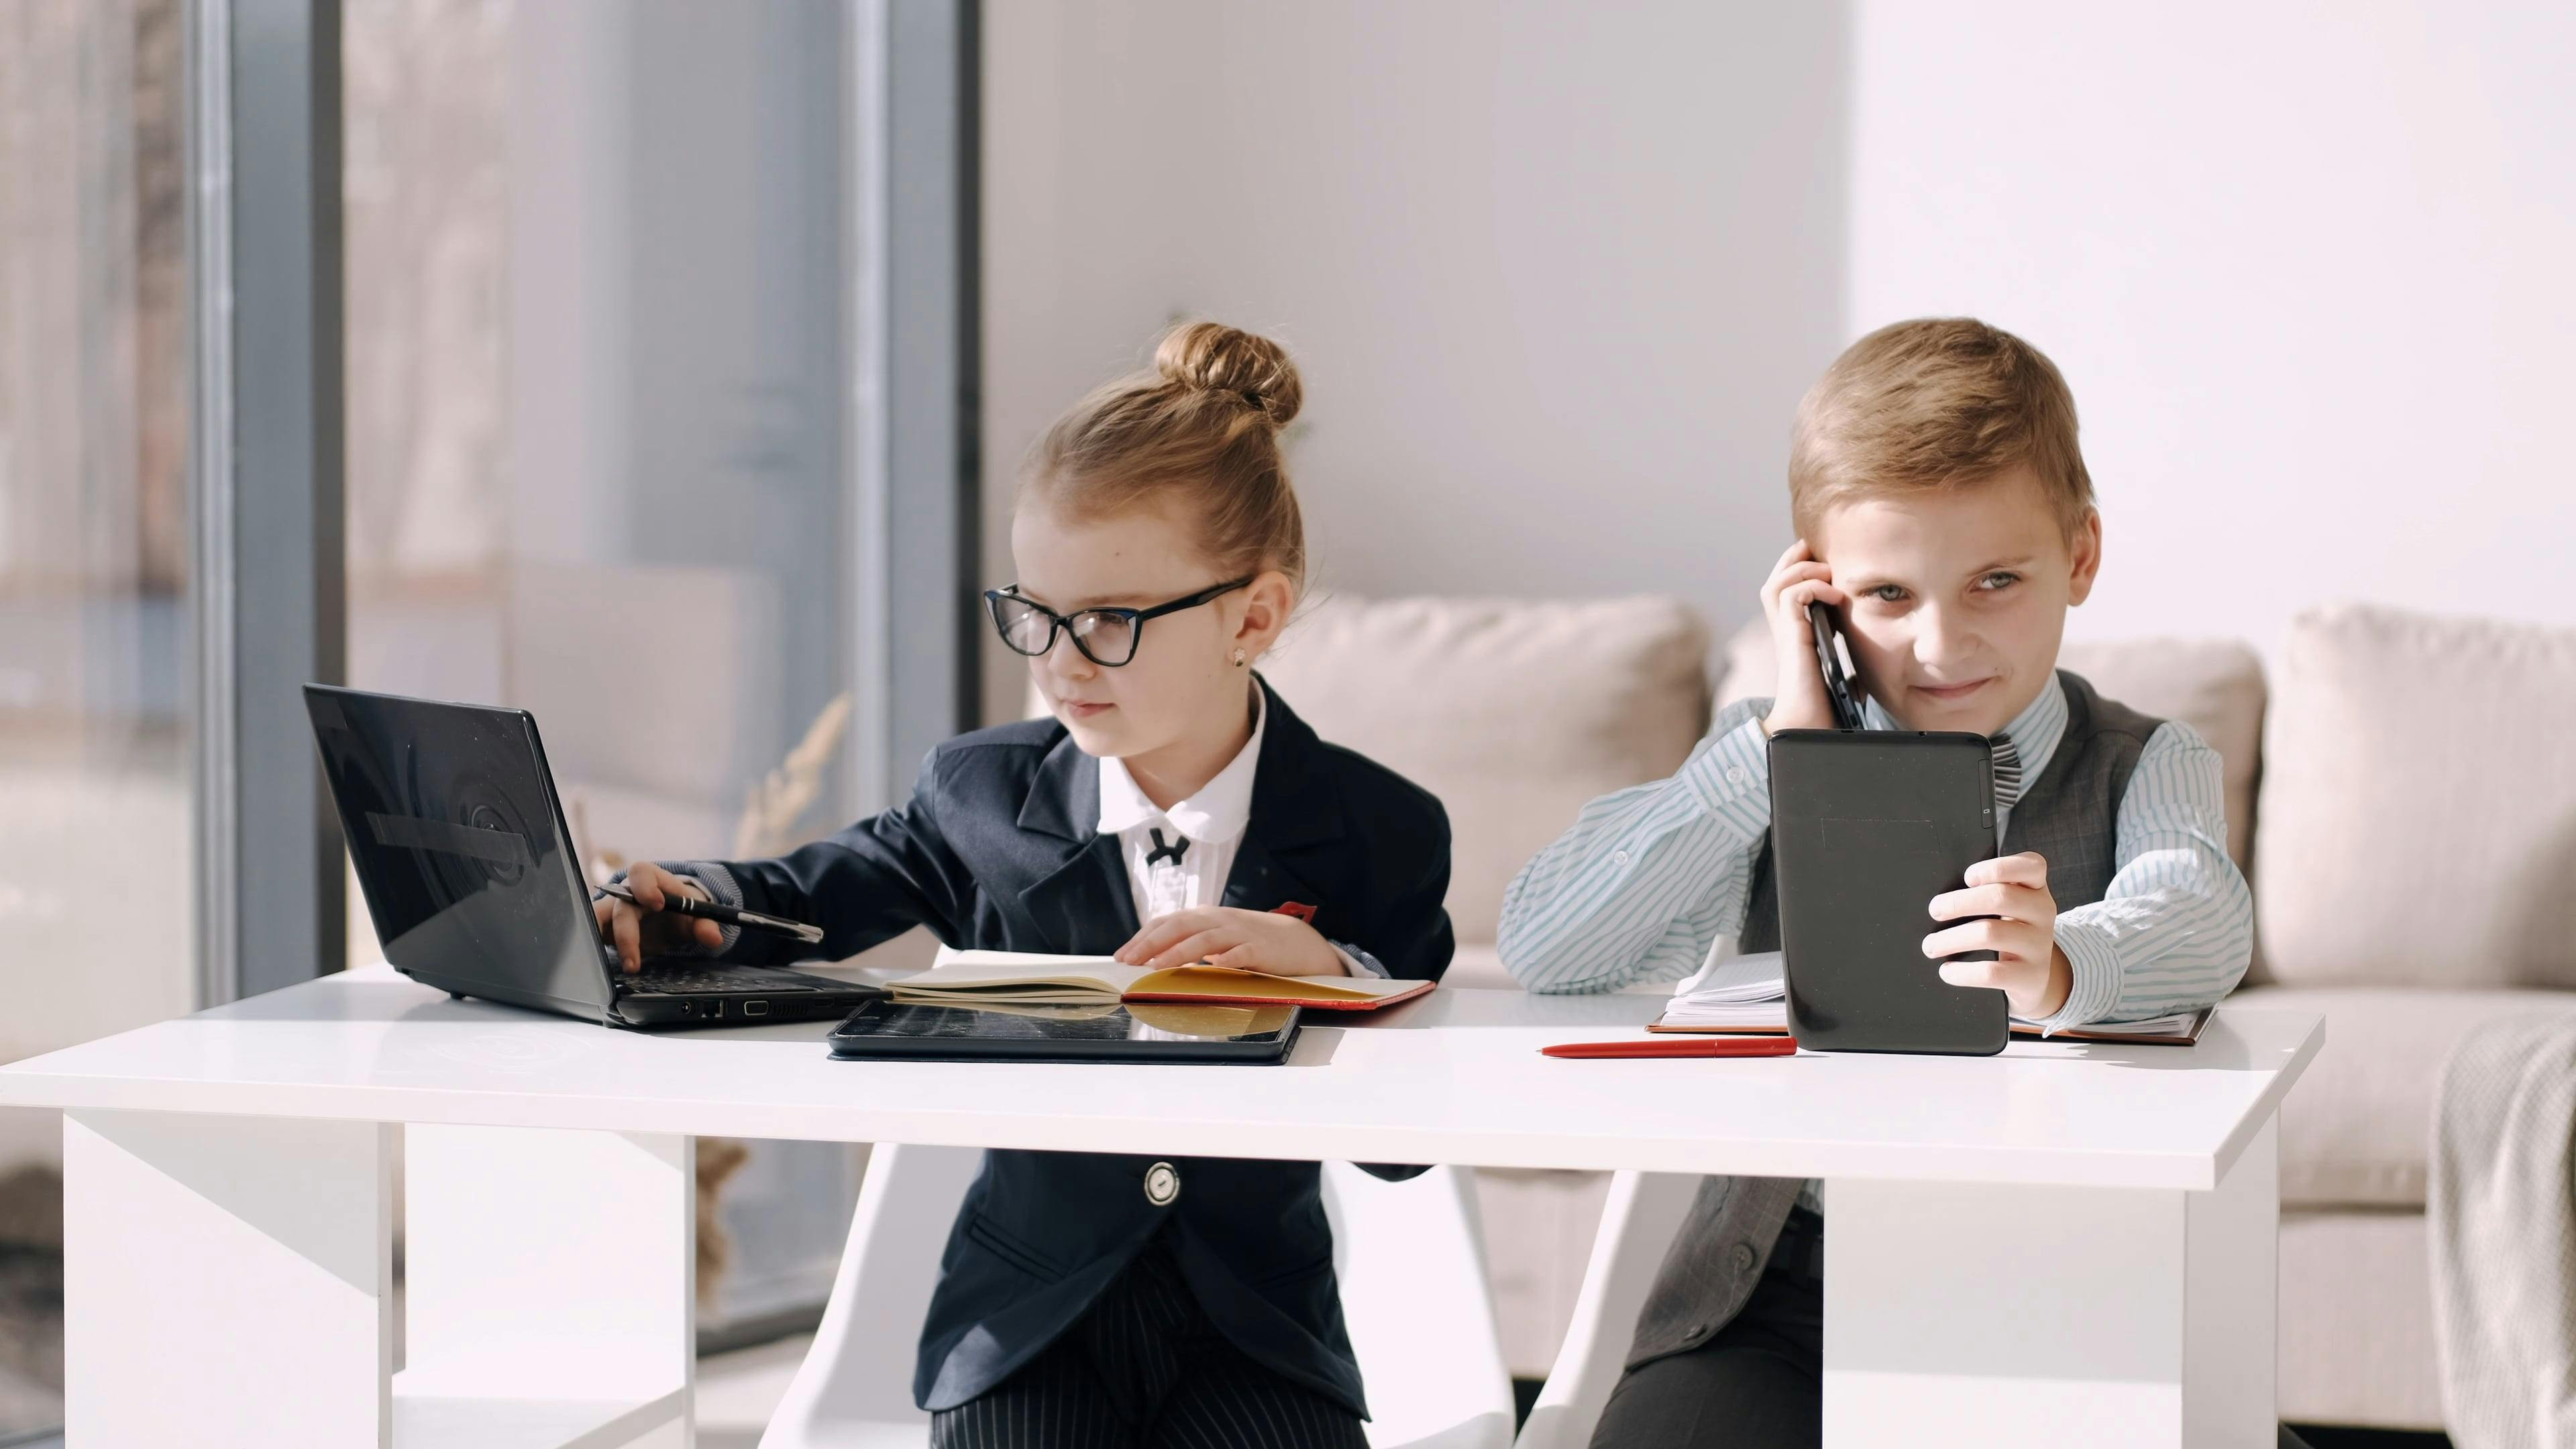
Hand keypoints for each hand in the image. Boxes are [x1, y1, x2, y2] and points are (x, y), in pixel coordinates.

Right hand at [591, 860, 722, 973]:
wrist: (670, 914)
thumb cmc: (680, 907)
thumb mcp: (696, 912)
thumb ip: (705, 924)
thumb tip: (714, 938)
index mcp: (651, 879)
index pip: (641, 873)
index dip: (647, 887)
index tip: (658, 904)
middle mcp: (627, 892)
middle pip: (620, 906)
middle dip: (626, 935)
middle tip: (634, 962)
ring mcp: (612, 909)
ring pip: (597, 918)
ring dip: (604, 943)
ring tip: (615, 967)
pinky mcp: (604, 926)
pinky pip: (592, 932)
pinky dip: (592, 946)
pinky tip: (596, 965)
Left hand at [1114, 907, 1347, 975]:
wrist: (1295, 941)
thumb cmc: (1250, 942)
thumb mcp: (1216, 938)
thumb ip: (1189, 943)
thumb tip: (1154, 957)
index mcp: (1205, 917)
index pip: (1167, 922)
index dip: (1143, 937)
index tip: (1122, 956)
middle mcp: (1218, 921)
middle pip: (1180, 926)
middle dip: (1152, 943)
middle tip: (1130, 961)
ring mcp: (1239, 934)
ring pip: (1205, 939)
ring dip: (1179, 952)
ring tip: (1157, 966)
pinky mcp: (1260, 950)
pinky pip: (1241, 954)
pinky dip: (1227, 959)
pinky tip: (1215, 967)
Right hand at [1757, 539, 1852, 736]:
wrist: (1810, 726)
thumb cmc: (1827, 708)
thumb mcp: (1844, 679)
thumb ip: (1851, 668)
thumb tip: (1868, 672)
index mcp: (1796, 635)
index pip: (1789, 590)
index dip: (1804, 571)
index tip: (1832, 564)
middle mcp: (1786, 630)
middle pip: (1776, 579)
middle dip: (1797, 559)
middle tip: (1823, 552)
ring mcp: (1786, 632)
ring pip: (1777, 582)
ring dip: (1804, 569)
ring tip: (1830, 572)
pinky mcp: (1791, 636)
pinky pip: (1791, 595)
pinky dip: (1812, 585)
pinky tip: (1835, 595)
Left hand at [1923, 851, 2072, 1018]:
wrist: (2031, 974)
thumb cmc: (2006, 929)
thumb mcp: (2005, 906)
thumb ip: (1984, 892)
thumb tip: (1939, 900)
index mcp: (2035, 887)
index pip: (2031, 866)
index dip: (1998, 868)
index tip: (1967, 877)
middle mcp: (2042, 912)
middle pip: (2001, 897)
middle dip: (1960, 902)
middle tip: (1934, 910)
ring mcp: (2039, 944)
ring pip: (1992, 934)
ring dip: (1952, 939)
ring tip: (1930, 946)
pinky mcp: (2031, 975)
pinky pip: (1993, 973)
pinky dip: (1963, 972)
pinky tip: (1947, 971)